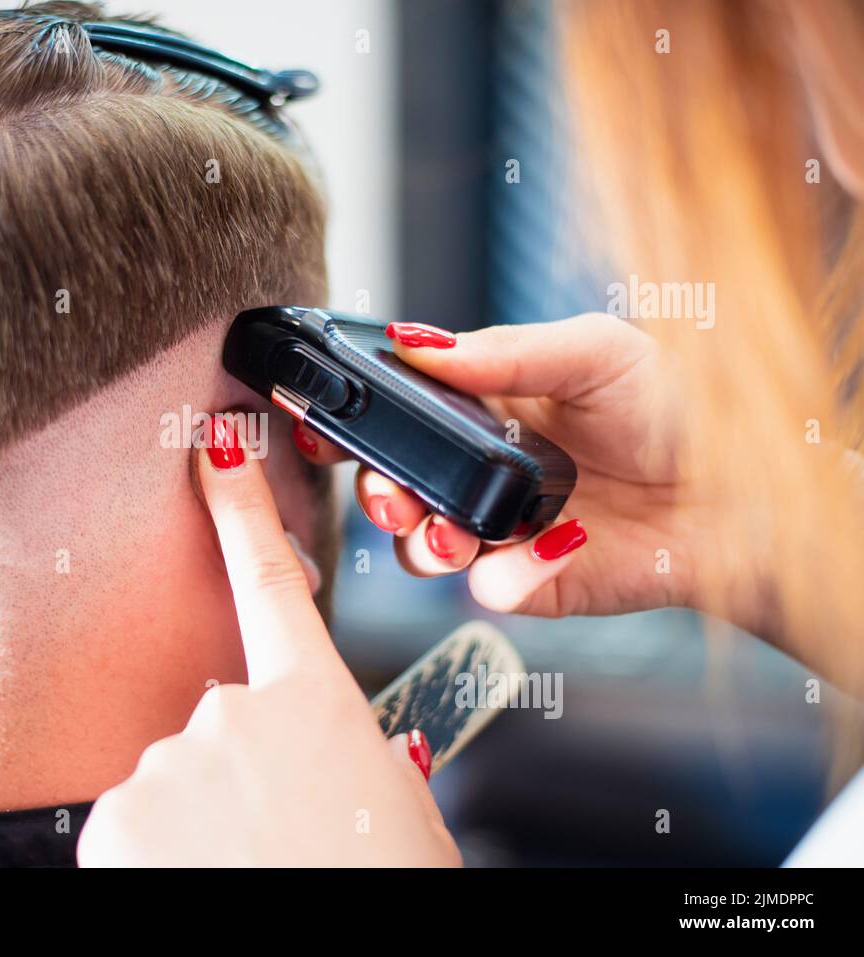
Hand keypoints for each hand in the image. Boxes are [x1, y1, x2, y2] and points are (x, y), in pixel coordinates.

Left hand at [77, 416, 460, 866]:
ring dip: (195, 822)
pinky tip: (198, 877)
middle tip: (274, 834)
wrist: (347, 953)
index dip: (240, 504)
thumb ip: (359, 758)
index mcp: (315, 702)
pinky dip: (156, 855)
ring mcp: (170, 761)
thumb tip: (365, 745)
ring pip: (170, 780)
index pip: (274, 578)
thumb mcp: (398, 813)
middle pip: (214, 721)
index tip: (214, 442)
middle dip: (233, 772)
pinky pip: (131, 825)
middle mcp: (234, 713)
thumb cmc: (378, 882)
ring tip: (242, 867)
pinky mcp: (116, 817)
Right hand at [299, 312, 705, 617]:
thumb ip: (502, 350)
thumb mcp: (593, 355)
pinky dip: (502, 578)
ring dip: (420, 543)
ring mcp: (502, 533)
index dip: (354, 423)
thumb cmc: (678, 411)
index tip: (323, 424)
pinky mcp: (532, 584)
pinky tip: (546, 549)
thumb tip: (416, 338)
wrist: (748, 494)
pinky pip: (489, 590)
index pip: (398, 419)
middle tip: (389, 495)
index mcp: (485, 411)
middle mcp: (481, 475)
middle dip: (374, 493)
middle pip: (393, 488)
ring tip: (449, 534)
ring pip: (424, 547)